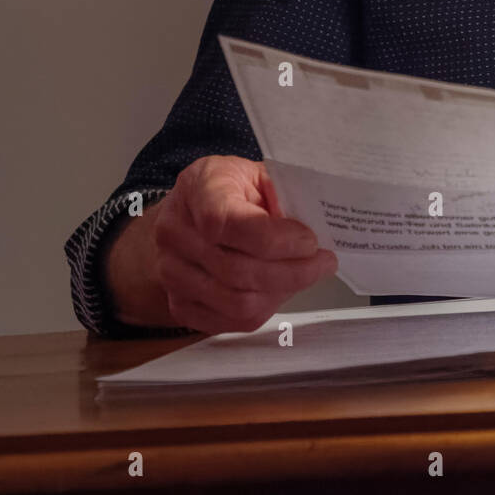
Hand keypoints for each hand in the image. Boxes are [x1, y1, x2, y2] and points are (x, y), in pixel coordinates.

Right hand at [154, 155, 337, 332]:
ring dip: (282, 292)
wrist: (187, 213)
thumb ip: (282, 194)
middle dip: (293, 272)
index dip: (276, 239)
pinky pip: (229, 321)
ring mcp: (170, 272)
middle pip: (237, 270)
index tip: (310, 242)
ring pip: (236, 302)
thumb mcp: (256, 173)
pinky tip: (280, 290)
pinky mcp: (178, 304)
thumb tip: (313, 226)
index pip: (227, 223)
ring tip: (305, 276)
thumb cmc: (229, 189)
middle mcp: (174, 232)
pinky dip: (264, 309)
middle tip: (323, 263)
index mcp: (196, 188)